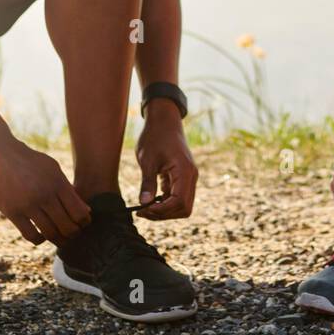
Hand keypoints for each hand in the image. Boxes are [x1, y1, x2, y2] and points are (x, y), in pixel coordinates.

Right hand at [0, 135, 90, 246]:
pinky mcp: (12, 212)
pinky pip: (30, 234)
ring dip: (58, 240)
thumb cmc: (28, 161)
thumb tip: (86, 211)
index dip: (84, 223)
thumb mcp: (52, 169)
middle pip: (67, 226)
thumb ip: (68, 189)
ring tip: (59, 239)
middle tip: (72, 235)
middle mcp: (44, 194)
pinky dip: (39, 240)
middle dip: (73, 235)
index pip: (79, 213)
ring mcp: (27, 204)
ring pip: (49, 233)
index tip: (82, 225)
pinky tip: (41, 237)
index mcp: (57, 183)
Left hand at [134, 101, 198, 219]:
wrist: (164, 120)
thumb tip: (144, 204)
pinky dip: (166, 203)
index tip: (143, 209)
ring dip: (165, 210)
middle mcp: (191, 176)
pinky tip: (150, 199)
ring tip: (145, 206)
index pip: (179, 202)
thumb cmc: (155, 136)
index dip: (162, 210)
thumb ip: (148, 183)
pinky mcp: (183, 177)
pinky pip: (178, 197)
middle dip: (164, 214)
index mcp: (184, 171)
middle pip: (184, 208)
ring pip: (182, 205)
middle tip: (143, 210)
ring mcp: (189, 177)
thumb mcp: (147, 160)